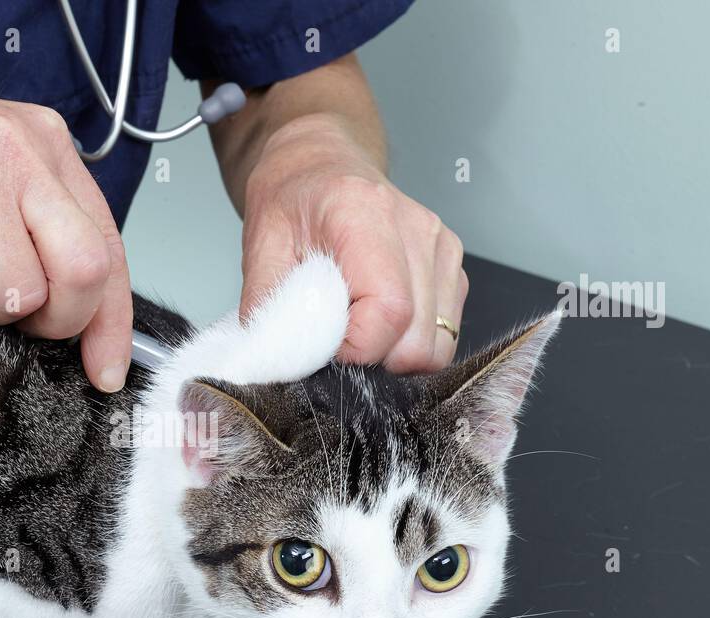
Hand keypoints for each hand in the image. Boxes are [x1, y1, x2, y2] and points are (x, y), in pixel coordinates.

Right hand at [0, 66, 131, 390]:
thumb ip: (35, 213)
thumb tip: (80, 298)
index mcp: (43, 142)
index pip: (110, 245)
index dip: (113, 320)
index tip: (105, 369)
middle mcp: (18, 153)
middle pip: (84, 275)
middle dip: (55, 321)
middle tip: (12, 319)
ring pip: (17, 296)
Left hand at [239, 114, 467, 372]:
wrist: (319, 163)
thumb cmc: (291, 198)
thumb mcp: (259, 247)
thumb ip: (269, 307)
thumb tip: (276, 362)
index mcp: (365, 213)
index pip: (388, 311)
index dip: (355, 350)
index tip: (322, 346)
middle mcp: (417, 229)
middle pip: (417, 339)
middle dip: (373, 360)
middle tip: (334, 340)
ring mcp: (442, 248)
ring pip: (436, 346)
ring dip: (392, 355)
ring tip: (354, 328)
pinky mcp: (451, 268)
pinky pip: (442, 335)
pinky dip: (408, 344)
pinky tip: (376, 321)